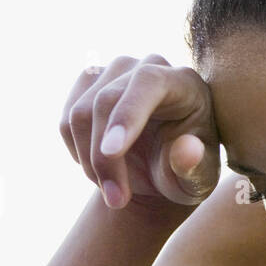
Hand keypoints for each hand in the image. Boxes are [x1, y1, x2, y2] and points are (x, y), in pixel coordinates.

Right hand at [59, 53, 220, 218]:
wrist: (165, 170)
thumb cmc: (187, 173)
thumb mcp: (198, 180)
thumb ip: (194, 167)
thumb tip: (187, 150)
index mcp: (184, 83)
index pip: (147, 82)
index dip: (126, 114)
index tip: (111, 153)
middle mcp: (148, 66)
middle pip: (106, 101)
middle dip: (105, 158)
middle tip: (116, 199)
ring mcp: (115, 73)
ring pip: (80, 113)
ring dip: (89, 161)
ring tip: (113, 189)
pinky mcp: (90, 86)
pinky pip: (67, 120)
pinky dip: (77, 153)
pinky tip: (100, 170)